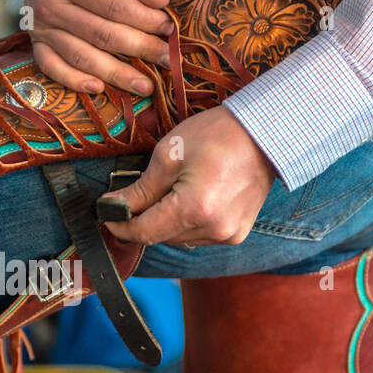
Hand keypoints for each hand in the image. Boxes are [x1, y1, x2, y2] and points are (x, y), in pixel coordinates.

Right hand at [20, 0, 173, 96]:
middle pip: (101, 35)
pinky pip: (52, 67)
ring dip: (115, 74)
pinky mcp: (35, 40)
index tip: (168, 28)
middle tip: (167, 59)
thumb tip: (161, 4)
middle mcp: (49, 4)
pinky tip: (99, 88)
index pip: (113, 6)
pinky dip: (73, 81)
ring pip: (81, 57)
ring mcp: (39, 26)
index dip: (144, 20)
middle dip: (139, 48)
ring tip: (144, 86)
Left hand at [99, 107, 276, 245]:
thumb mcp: (170, 155)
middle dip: (143, 219)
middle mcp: (212, 230)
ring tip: (171, 189)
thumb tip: (113, 205)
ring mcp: (228, 235)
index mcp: (193, 209)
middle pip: (160, 237)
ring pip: (178, 238)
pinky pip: (199, 235)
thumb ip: (140, 189)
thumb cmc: (217, 135)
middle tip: (134, 195)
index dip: (120, 225)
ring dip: (166, 221)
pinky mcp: (236, 234)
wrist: (266, 133)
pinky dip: (187, 222)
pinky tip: (191, 197)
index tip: (106, 213)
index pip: (143, 232)